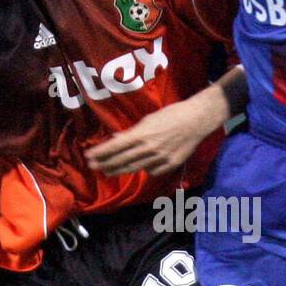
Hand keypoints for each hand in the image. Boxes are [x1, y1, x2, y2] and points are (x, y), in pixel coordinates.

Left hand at [86, 97, 219, 176]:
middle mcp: (148, 148)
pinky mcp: (169, 165)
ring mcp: (159, 159)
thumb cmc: (172, 115)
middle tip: (93, 167)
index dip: (101, 153)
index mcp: (142, 134)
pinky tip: (138, 167)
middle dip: (105, 164)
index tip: (89, 157)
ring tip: (108, 171)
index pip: (115, 146)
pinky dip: (143, 169)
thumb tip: (116, 139)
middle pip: (122, 160)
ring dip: (119, 170)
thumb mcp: (148, 119)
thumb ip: (132, 132)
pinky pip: (151, 171)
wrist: (196, 120)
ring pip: (134, 168)